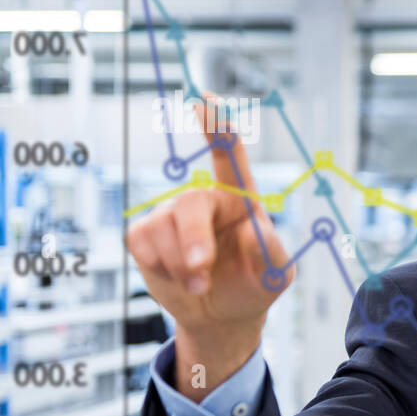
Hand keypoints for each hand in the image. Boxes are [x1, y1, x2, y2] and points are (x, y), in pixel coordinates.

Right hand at [127, 95, 293, 398]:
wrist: (223, 315)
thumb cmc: (255, 283)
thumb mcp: (276, 274)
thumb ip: (271, 253)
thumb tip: (256, 233)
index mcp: (241, 200)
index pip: (229, 156)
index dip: (218, 127)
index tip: (206, 100)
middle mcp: (205, 200)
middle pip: (190, 203)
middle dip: (194, 241)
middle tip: (202, 273)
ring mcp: (172, 216)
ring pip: (163, 227)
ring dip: (181, 265)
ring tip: (200, 285)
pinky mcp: (146, 235)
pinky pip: (140, 241)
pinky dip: (160, 266)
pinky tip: (178, 279)